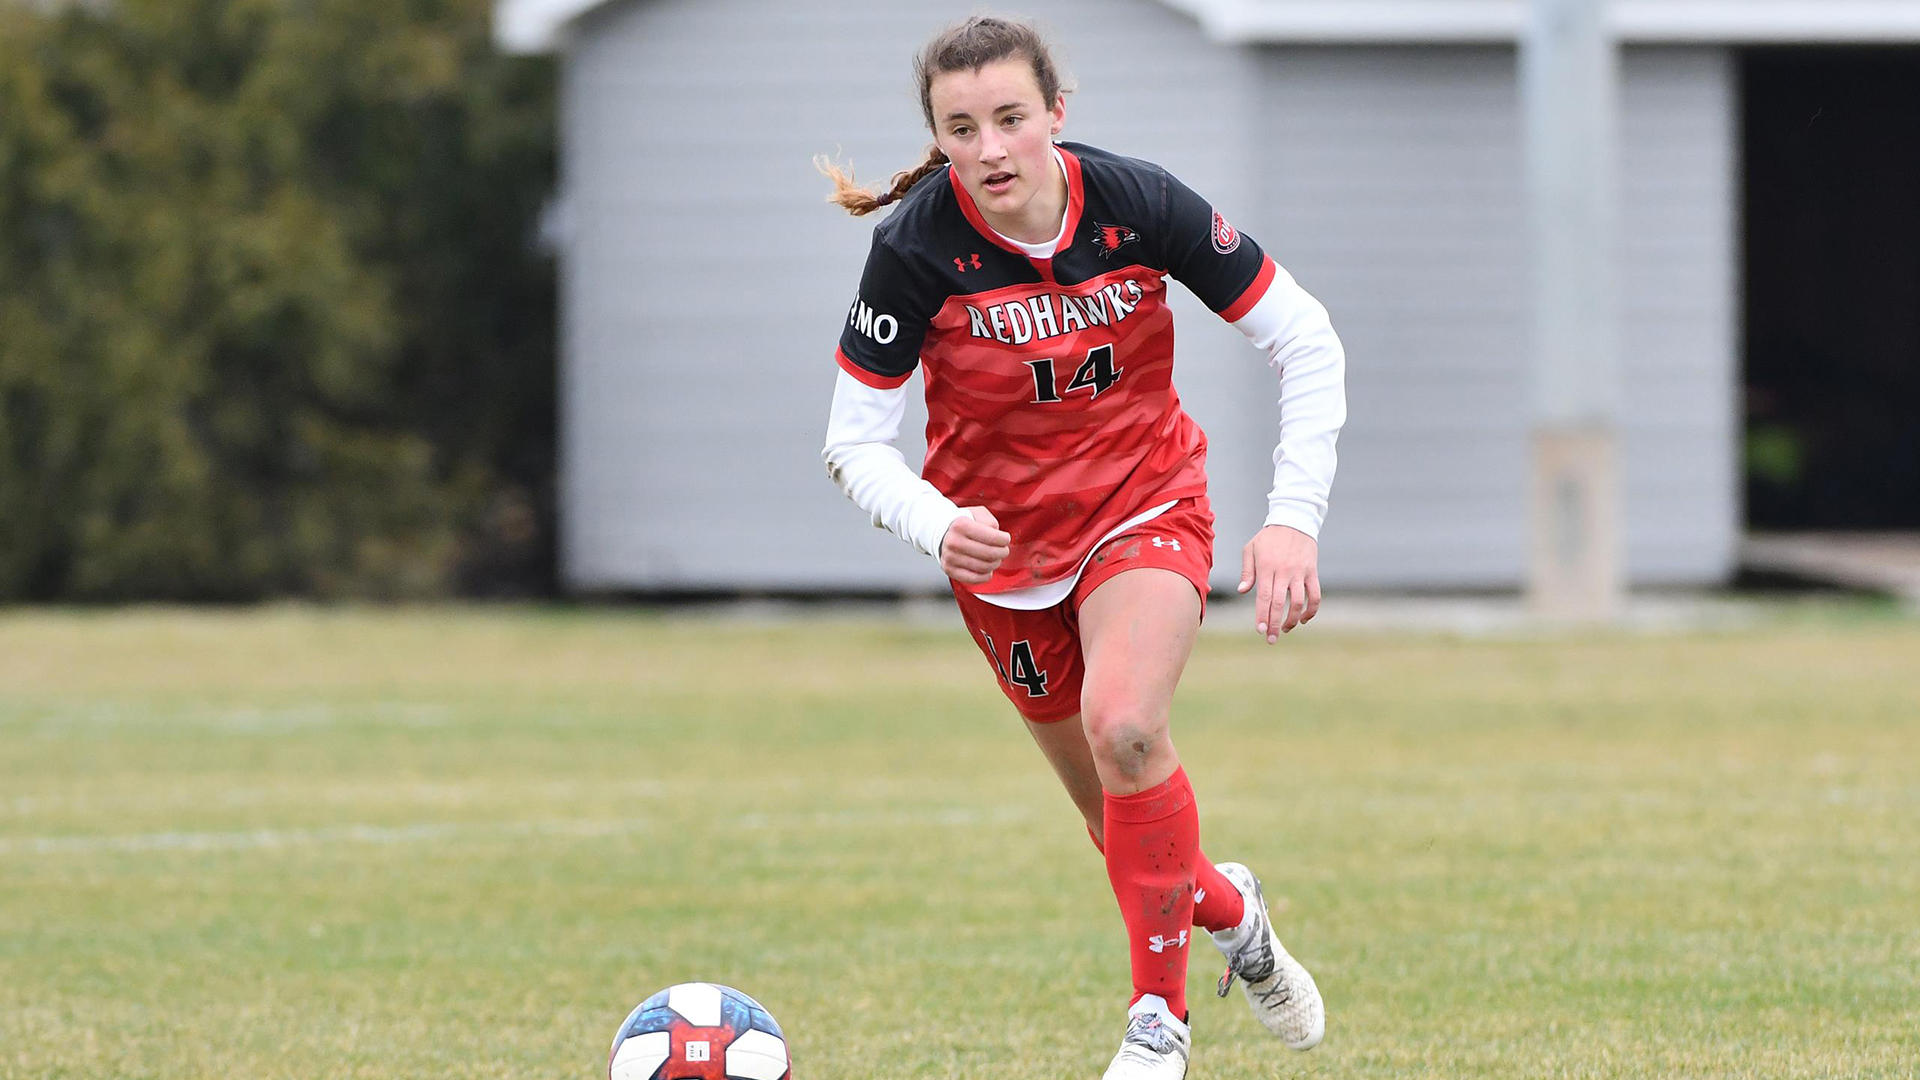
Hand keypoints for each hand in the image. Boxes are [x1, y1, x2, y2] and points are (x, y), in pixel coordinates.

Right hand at [941, 507, 1010, 584]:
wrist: (942, 533)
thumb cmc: (964, 524)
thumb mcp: (977, 514)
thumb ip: (990, 523)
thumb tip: (999, 537)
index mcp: (961, 525)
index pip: (992, 537)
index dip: (1004, 540)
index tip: (1005, 539)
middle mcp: (953, 541)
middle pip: (990, 554)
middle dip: (1002, 552)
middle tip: (1003, 550)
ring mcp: (950, 557)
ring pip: (984, 567)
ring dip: (995, 563)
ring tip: (994, 558)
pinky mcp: (950, 570)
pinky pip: (975, 579)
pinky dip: (985, 575)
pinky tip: (987, 569)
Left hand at [1237, 525, 1320, 642]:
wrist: (1294, 521)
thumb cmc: (1268, 538)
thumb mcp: (1251, 549)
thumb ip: (1247, 571)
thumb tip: (1242, 592)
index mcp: (1266, 568)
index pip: (1263, 597)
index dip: (1262, 615)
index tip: (1260, 630)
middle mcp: (1283, 572)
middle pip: (1279, 603)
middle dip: (1274, 624)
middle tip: (1270, 639)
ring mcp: (1299, 573)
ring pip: (1298, 602)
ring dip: (1293, 619)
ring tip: (1285, 628)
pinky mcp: (1312, 572)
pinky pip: (1315, 595)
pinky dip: (1311, 610)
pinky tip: (1304, 619)